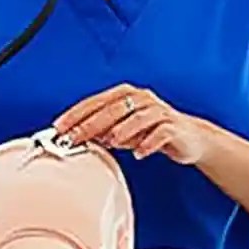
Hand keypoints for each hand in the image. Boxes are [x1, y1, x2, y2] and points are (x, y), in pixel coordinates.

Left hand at [53, 84, 209, 164]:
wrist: (189, 137)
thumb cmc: (151, 131)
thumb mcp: (123, 130)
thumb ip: (102, 131)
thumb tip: (76, 138)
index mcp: (125, 94)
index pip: (96, 101)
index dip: (76, 114)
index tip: (59, 127)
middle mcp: (141, 98)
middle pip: (114, 109)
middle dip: (91, 124)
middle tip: (75, 138)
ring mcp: (159, 111)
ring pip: (138, 117)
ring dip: (122, 130)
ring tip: (109, 143)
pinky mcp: (174, 127)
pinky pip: (161, 133)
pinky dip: (148, 143)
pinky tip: (139, 154)